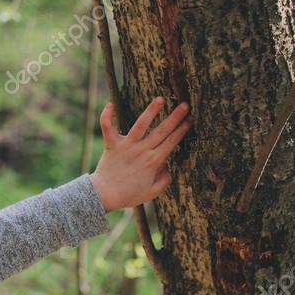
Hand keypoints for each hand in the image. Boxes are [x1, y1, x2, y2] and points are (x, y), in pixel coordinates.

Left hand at [89, 97, 191, 211]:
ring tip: (160, 99)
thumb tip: (167, 167)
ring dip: (151, 111)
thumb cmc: (128, 195)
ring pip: (140, 125)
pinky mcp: (112, 145)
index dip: (182, 130)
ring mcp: (126, 146)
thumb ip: (164, 180)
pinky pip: (107, 127)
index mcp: (153, 162)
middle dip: (175, 117)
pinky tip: (110, 104)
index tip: (190, 120)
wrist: (105, 195)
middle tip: (184, 105)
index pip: (171, 142)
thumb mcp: (152, 193)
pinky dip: (107, 116)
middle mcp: (141, 151)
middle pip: (161, 131)